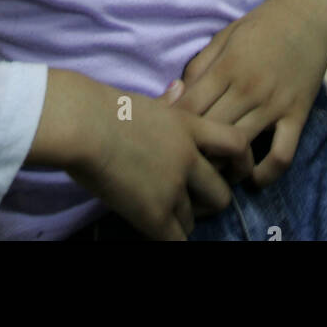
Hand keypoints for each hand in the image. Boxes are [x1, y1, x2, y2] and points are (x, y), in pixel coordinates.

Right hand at [44, 73, 248, 240]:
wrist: (83, 124)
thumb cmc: (105, 107)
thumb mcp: (147, 100)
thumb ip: (170, 101)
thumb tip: (179, 88)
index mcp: (189, 126)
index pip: (237, 145)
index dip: (242, 162)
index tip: (232, 170)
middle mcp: (188, 159)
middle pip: (222, 193)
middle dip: (210, 201)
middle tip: (194, 200)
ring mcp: (173, 188)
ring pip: (195, 219)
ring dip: (183, 219)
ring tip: (165, 211)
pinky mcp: (153, 213)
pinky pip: (176, 239)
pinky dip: (169, 237)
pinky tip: (155, 227)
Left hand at [170, 0, 326, 188]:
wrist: (309, 16)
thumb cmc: (262, 25)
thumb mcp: (224, 36)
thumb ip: (199, 66)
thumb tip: (175, 95)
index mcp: (226, 67)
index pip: (190, 107)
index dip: (173, 126)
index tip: (166, 137)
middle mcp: (248, 88)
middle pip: (211, 131)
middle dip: (194, 148)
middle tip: (185, 158)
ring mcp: (274, 105)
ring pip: (240, 148)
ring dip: (223, 165)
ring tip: (213, 170)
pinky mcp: (298, 116)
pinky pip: (282, 156)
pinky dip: (265, 174)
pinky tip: (251, 176)